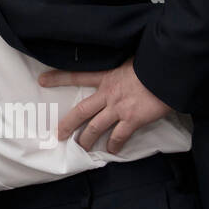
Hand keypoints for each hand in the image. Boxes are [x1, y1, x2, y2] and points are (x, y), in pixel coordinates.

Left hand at [39, 57, 173, 153]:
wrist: (167, 73)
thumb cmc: (151, 63)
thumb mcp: (129, 58)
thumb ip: (119, 65)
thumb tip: (120, 63)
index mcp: (106, 76)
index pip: (77, 76)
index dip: (58, 78)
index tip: (42, 80)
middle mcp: (108, 94)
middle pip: (81, 111)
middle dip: (67, 124)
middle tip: (58, 135)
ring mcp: (119, 108)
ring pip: (95, 127)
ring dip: (86, 139)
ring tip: (81, 149)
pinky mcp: (133, 119)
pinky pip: (119, 136)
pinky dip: (114, 144)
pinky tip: (111, 150)